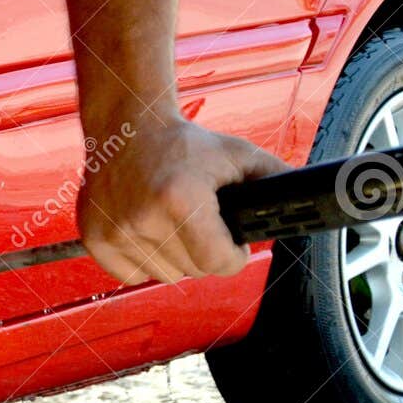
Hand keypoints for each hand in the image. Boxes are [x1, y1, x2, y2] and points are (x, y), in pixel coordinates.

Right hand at [76, 117, 287, 284]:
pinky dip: (144, 261)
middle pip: (192, 271)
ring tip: (172, 225)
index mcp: (180, 198)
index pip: (217, 263)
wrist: (126, 127)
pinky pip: (132, 275)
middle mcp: (143, 218)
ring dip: (174, 258)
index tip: (233, 244)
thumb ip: (274, 179)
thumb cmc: (182, 142)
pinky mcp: (95, 238)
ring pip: (163, 275)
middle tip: (201, 224)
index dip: (233, 256)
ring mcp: (115, 231)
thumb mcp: (237, 154)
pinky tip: (148, 233)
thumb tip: (307, 203)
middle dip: (204, 253)